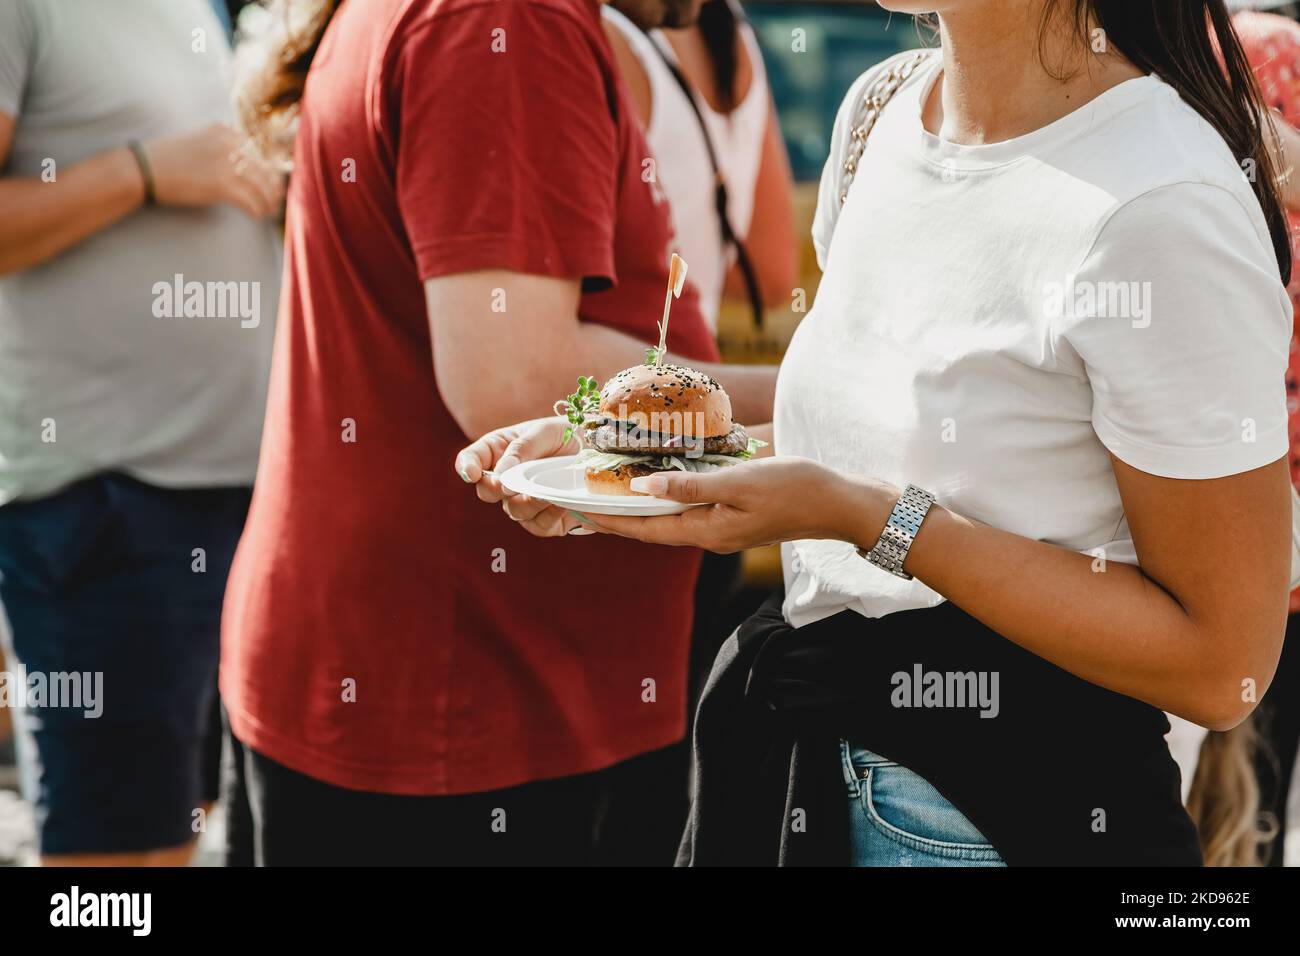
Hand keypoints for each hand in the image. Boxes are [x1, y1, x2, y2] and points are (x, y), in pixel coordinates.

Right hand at [144, 123, 283, 218]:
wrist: (144, 168)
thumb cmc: (168, 157)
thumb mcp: (199, 140)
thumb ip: (223, 144)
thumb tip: (248, 160)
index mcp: (226, 131)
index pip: (260, 150)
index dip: (272, 168)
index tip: (275, 181)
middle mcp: (230, 144)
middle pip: (266, 168)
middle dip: (274, 187)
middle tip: (277, 200)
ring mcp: (227, 164)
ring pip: (262, 186)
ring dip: (269, 202)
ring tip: (269, 211)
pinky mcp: (222, 185)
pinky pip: (250, 201)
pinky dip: (257, 211)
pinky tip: (257, 217)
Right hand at [454, 416, 585, 537]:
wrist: (602, 451)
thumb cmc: (568, 434)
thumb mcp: (544, 431)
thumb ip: (521, 449)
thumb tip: (501, 475)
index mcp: (499, 451)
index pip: (471, 459)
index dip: (466, 467)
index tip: (472, 473)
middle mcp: (507, 478)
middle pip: (486, 491)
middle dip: (495, 489)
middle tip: (509, 485)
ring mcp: (524, 500)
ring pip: (513, 511)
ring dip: (525, 504)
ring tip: (542, 494)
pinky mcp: (545, 520)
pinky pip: (538, 526)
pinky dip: (547, 516)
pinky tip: (560, 504)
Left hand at [581, 456, 898, 552]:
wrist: (840, 503)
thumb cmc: (795, 489)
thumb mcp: (740, 483)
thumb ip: (691, 487)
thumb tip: (643, 489)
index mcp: (706, 531)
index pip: (644, 529)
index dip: (607, 519)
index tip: (575, 509)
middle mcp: (709, 535)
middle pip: (651, 528)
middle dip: (615, 515)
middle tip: (582, 499)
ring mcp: (723, 528)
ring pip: (669, 519)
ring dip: (639, 507)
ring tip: (609, 491)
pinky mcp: (734, 517)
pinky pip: (689, 510)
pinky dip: (666, 498)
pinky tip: (658, 484)